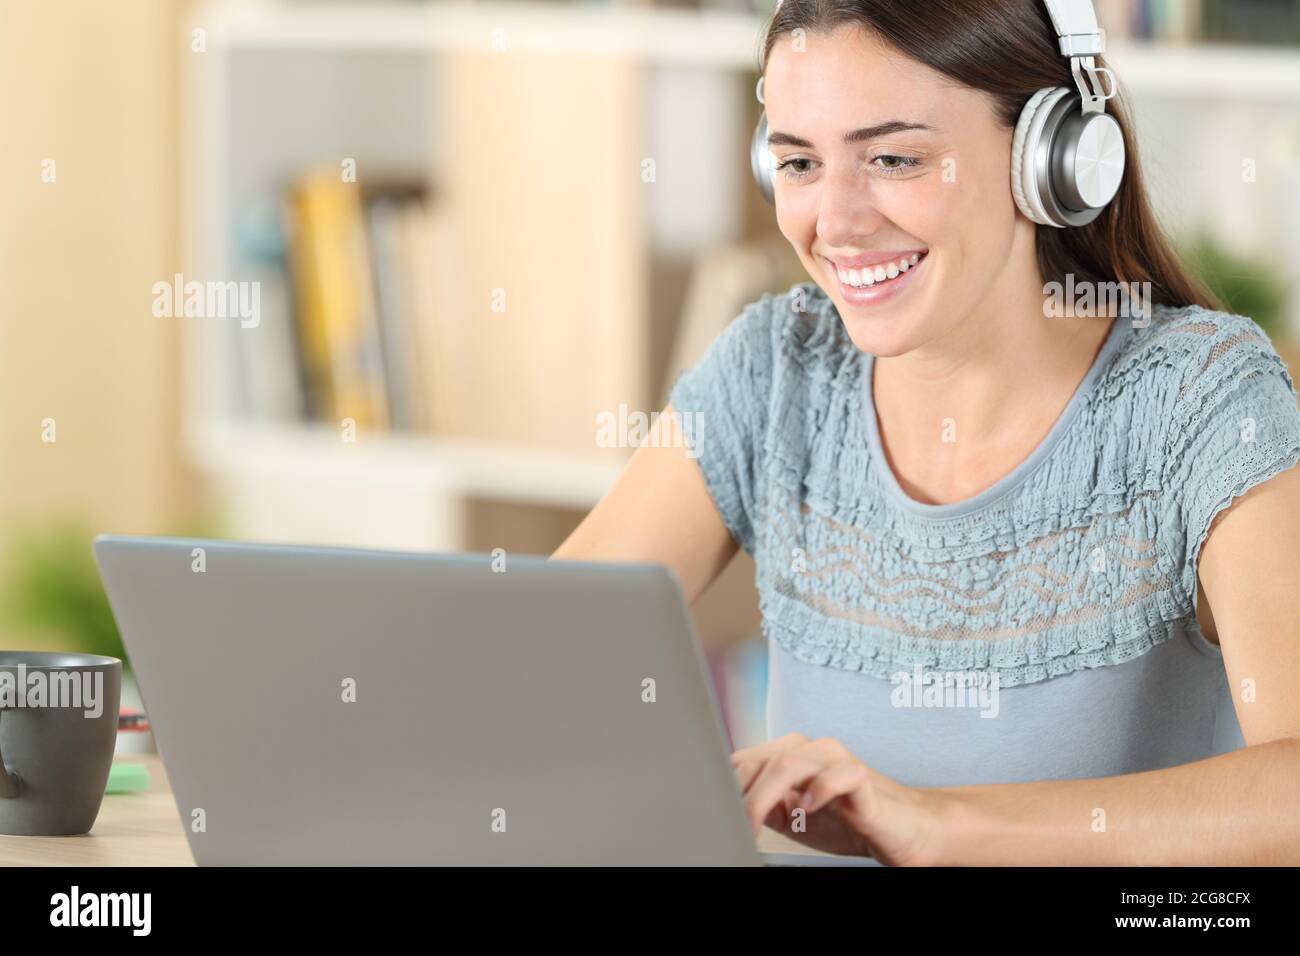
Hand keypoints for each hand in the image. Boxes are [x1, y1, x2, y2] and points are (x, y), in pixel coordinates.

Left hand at [731, 733, 942, 865]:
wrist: (903, 829)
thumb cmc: (848, 820)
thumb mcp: (794, 816)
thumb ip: (765, 805)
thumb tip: (725, 809)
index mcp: (791, 754)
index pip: (745, 761)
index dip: (726, 787)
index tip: (714, 816)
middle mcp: (812, 749)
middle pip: (762, 760)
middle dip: (742, 795)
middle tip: (734, 826)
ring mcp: (838, 759)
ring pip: (790, 762)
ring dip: (765, 795)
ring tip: (755, 822)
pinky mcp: (863, 778)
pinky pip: (839, 774)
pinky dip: (819, 790)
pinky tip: (807, 808)